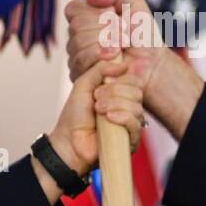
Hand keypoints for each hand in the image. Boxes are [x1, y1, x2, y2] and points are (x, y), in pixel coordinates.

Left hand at [50, 57, 143, 176]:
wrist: (69, 141)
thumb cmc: (75, 115)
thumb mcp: (84, 84)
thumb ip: (101, 69)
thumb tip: (124, 64)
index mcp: (119, 93)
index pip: (134, 80)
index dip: (120, 80)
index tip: (101, 86)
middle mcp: (128, 107)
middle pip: (136, 91)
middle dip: (114, 92)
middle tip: (96, 100)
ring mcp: (130, 123)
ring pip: (136, 106)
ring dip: (114, 105)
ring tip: (98, 111)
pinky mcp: (131, 139)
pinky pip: (135, 123)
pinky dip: (121, 117)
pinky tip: (108, 118)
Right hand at [64, 0, 167, 95]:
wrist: (152, 64)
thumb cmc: (143, 36)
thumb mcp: (134, 4)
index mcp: (86, 18)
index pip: (73, 9)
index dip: (93, 12)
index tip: (114, 15)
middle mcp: (77, 37)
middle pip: (76, 26)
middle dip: (105, 29)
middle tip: (124, 35)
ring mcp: (77, 57)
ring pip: (78, 44)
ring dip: (106, 43)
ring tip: (121, 48)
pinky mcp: (80, 75)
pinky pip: (81, 62)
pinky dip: (101, 59)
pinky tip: (115, 60)